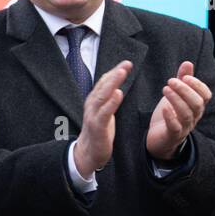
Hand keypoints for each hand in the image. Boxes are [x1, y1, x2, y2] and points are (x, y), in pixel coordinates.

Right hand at [73, 60, 131, 177]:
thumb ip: (107, 100)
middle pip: (103, 85)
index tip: (126, 62)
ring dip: (113, 83)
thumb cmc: (98, 132)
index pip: (104, 82)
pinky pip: (105, 112)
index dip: (114, 72)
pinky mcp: (97, 126)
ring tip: (122, 72)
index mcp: (93, 101)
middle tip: (126, 64)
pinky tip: (119, 94)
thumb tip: (115, 87)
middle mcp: (91, 105)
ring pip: (103, 95)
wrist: (88, 153)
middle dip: (114, 73)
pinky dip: (111, 102)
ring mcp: (93, 115)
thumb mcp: (103, 112)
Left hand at [146, 61, 209, 160]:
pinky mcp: (173, 135)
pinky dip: (171, 117)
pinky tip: (164, 108)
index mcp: (196, 107)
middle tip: (170, 80)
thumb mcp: (175, 95)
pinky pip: (175, 128)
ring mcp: (184, 127)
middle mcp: (194, 117)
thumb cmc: (169, 114)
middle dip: (185, 90)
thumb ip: (182, 80)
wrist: (158, 139)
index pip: (205, 95)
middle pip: (197, 103)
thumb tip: (188, 62)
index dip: (197, 85)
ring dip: (176, 100)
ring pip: (187, 114)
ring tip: (165, 89)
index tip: (184, 76)